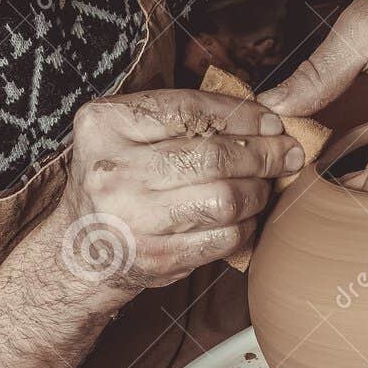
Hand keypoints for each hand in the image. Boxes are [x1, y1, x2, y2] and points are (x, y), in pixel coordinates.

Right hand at [56, 89, 302, 290]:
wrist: (81, 247)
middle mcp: (112, 170)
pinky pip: (223, 237)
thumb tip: (264, 119)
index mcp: (104, 125)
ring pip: (224, 199)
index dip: (241, 114)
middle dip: (262, 154)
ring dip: (258, 192)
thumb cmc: (121, 179)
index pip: (189, 110)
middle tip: (287, 153)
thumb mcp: (129, 134)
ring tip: (265, 186)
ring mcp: (131, 218)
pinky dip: (246, 226)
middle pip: (213, 156)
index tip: (271, 121)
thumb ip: (182, 119)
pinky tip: (247, 217)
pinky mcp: (154, 257)